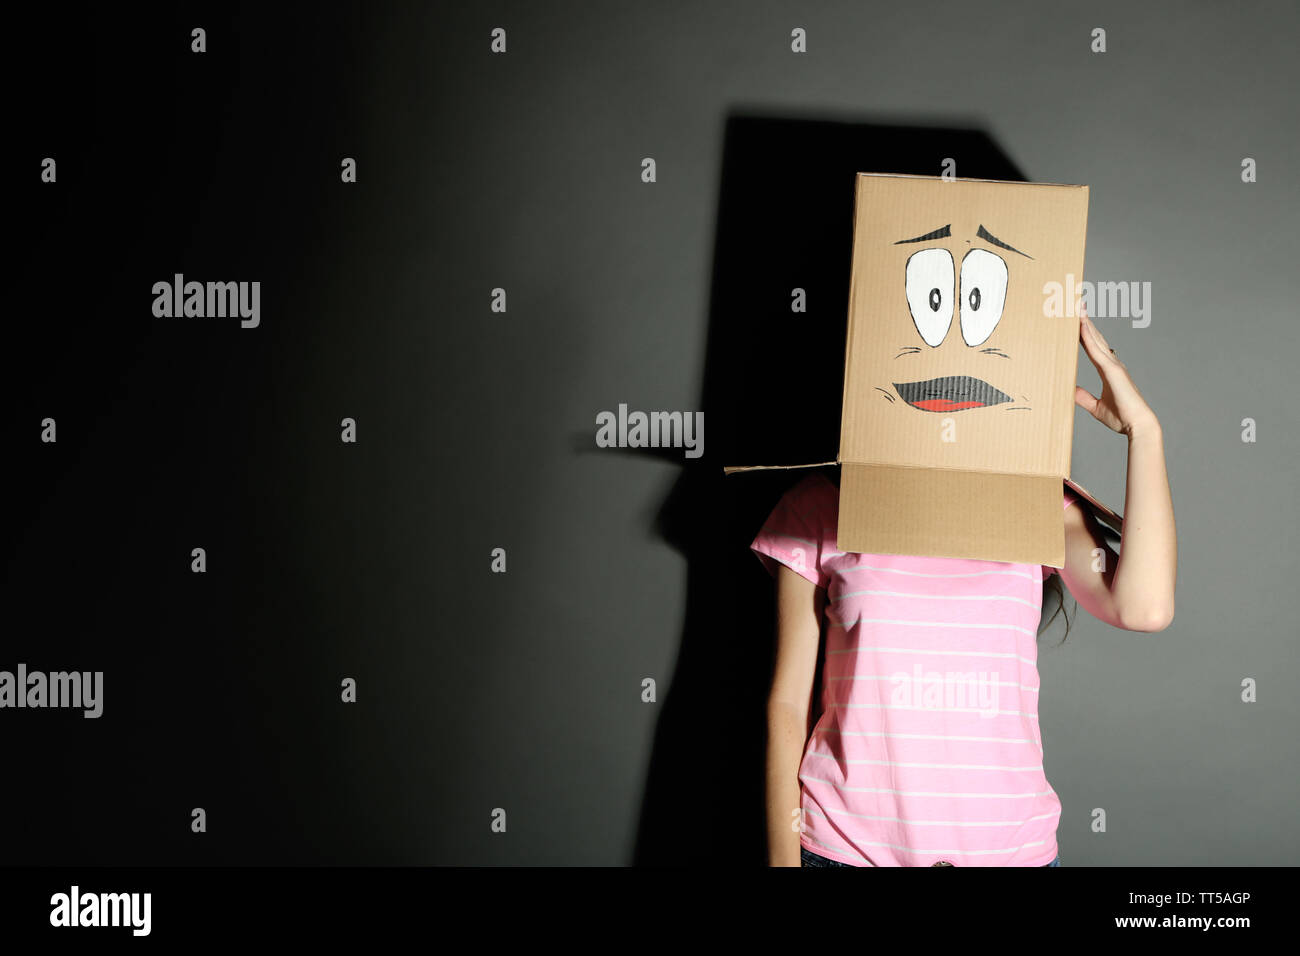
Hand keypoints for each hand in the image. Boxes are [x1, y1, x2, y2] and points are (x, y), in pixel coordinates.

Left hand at [1074, 305, 1157, 436]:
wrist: (1137, 425)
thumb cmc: (1122, 417)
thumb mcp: (1095, 407)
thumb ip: (1083, 397)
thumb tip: (1069, 390)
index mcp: (1108, 371)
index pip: (1092, 347)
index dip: (1083, 333)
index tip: (1074, 321)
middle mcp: (1112, 364)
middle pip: (1094, 338)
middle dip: (1084, 321)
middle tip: (1074, 305)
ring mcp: (1113, 365)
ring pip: (1096, 339)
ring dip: (1085, 323)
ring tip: (1075, 307)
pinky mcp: (1113, 370)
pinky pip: (1097, 350)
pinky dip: (1088, 337)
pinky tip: (1080, 326)